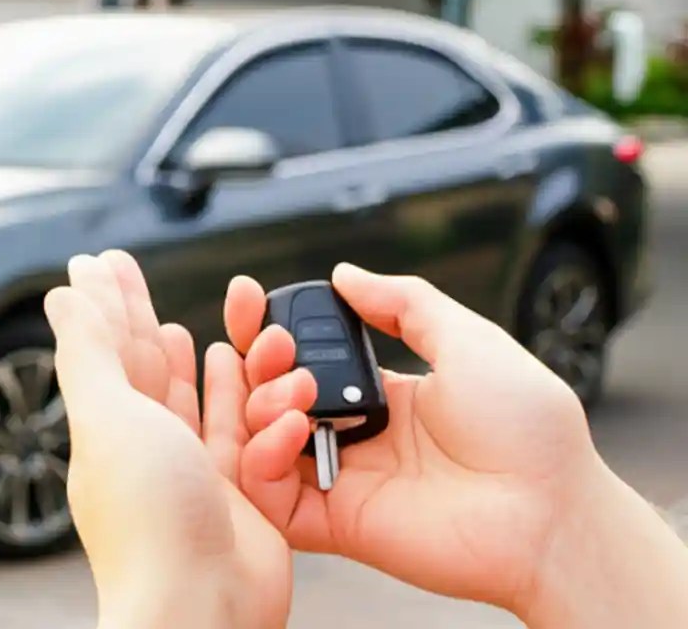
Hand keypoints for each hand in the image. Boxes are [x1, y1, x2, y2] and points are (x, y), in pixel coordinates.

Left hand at [44, 251, 296, 628]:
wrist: (202, 607)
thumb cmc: (149, 523)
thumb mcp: (108, 418)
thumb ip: (89, 354)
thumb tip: (62, 298)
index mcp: (107, 427)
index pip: (104, 346)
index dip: (104, 300)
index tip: (100, 260)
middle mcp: (146, 447)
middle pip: (142, 365)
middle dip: (137, 314)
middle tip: (131, 270)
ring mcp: (191, 472)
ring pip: (193, 399)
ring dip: (193, 358)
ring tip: (188, 324)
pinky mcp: (240, 495)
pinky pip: (241, 436)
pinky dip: (240, 402)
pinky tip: (233, 380)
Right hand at [230, 264, 607, 616]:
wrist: (551, 508)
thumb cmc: (528, 429)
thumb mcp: (469, 340)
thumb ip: (405, 303)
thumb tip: (344, 274)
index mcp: (379, 394)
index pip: (299, 356)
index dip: (264, 326)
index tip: (246, 294)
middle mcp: (350, 434)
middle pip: (265, 393)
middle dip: (255, 359)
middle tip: (276, 343)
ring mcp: (338, 479)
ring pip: (255, 440)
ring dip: (257, 404)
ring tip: (295, 389)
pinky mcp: (332, 523)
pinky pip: (269, 496)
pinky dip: (260, 459)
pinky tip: (291, 430)